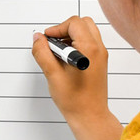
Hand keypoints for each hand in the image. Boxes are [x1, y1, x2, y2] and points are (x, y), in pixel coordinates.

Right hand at [32, 17, 121, 139]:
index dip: (57, 28)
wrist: (89, 116)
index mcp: (89, 49)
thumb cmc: (75, 100)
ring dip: (70, 37)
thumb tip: (38, 39)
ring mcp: (101, 55)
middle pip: (83, 23)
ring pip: (86, 32)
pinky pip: (89, 43)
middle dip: (65, 29)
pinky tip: (65, 60)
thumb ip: (42, 52)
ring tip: (58, 54)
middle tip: (53, 43)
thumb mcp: (52, 74)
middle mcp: (98, 49)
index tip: (47, 40)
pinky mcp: (99, 61)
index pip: (74, 23)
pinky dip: (76, 44)